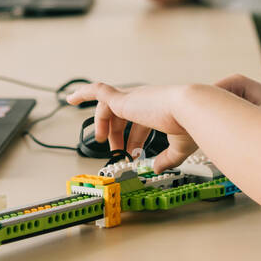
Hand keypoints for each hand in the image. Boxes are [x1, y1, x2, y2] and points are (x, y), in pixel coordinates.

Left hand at [66, 82, 199, 172]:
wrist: (190, 111)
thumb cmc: (190, 125)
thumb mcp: (178, 147)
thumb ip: (167, 158)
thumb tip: (157, 168)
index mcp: (159, 110)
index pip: (140, 125)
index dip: (134, 142)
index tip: (133, 156)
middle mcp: (145, 101)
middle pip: (123, 117)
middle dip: (117, 137)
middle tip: (116, 154)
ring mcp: (132, 98)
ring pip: (109, 107)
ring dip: (103, 124)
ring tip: (101, 140)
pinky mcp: (122, 98)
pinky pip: (98, 91)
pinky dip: (84, 92)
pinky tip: (71, 99)